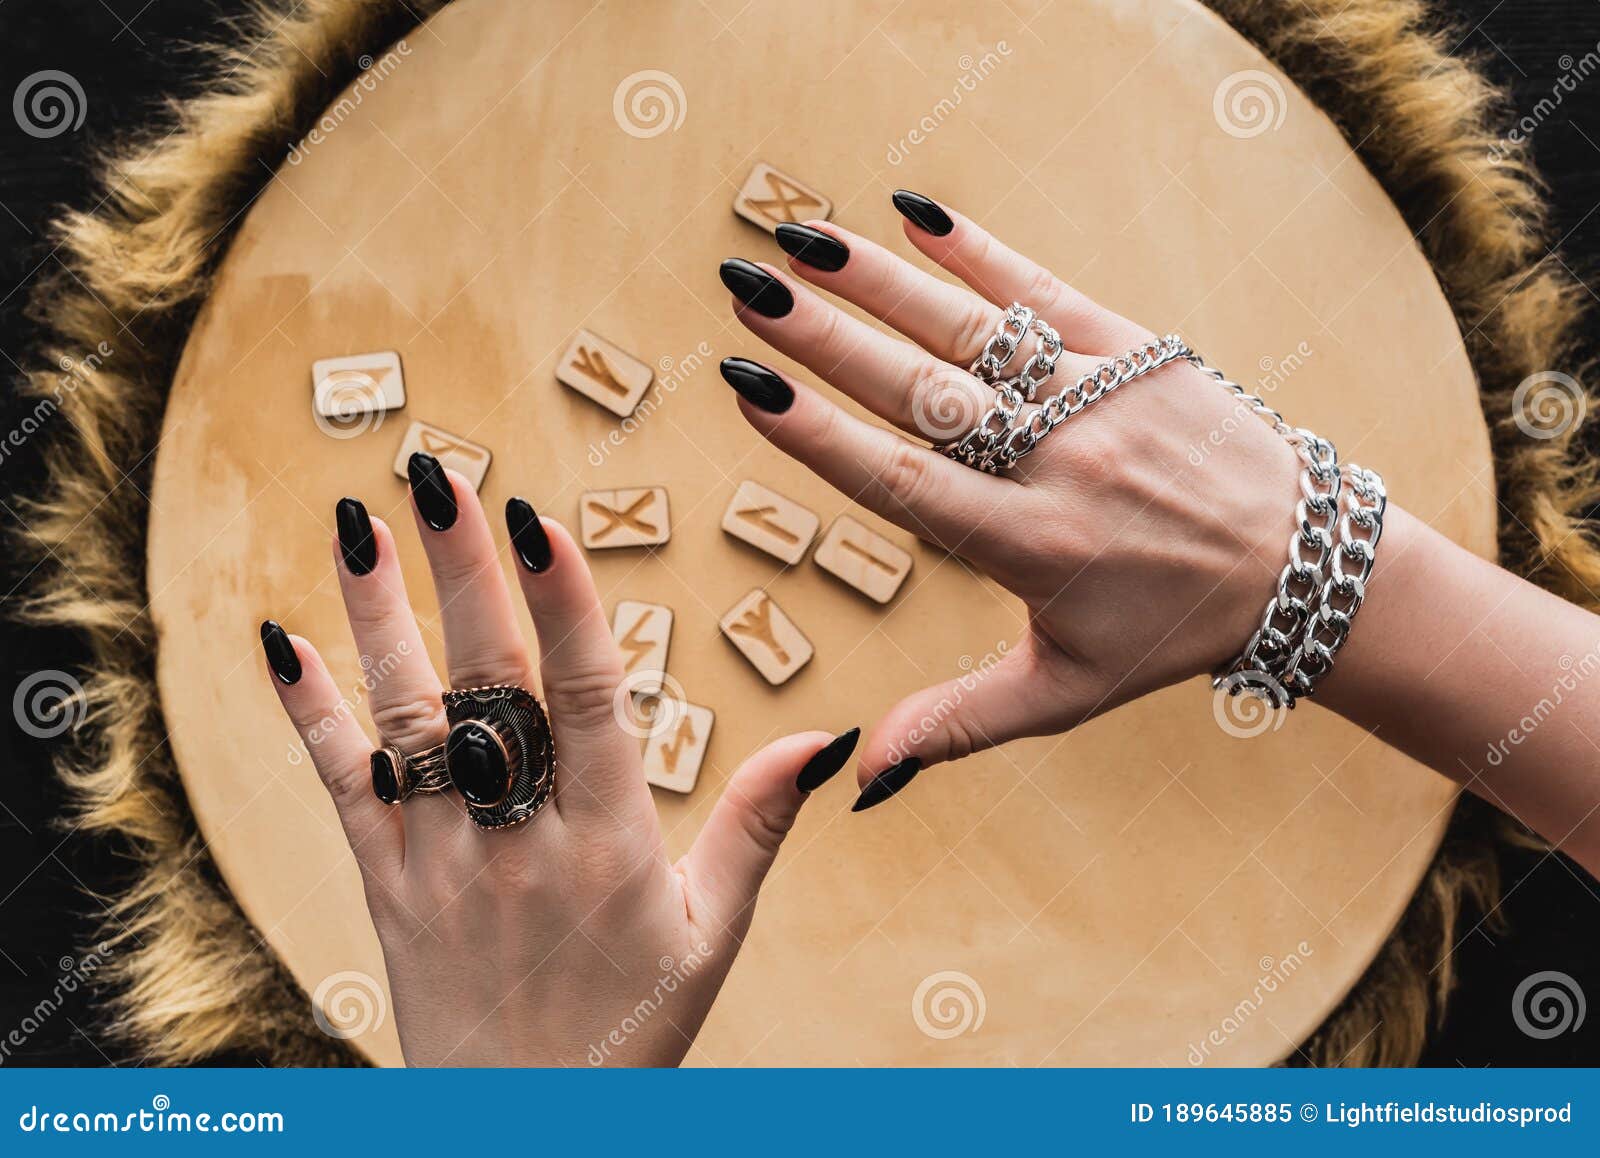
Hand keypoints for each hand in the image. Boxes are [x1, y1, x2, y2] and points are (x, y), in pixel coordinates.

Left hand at [260, 459, 856, 1064]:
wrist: (528, 1132)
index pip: (586, 698)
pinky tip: (279, 640)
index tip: (537, 518)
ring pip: (404, 723)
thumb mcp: (715, 933)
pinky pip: (338, 790)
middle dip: (462, 573)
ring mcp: (440, 864)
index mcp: (611, 844)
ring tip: (357, 524)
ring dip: (377, 618)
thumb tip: (827, 739)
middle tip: (441, 474)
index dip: (562, 602)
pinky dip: (308, 714)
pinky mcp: (383, 889)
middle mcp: (518, 843)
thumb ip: (760, 825)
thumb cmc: (631, 1028)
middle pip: (488, 686)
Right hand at [719, 191, 1304, 807]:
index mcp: (1030, 547)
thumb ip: (958, 724)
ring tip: (800, 241)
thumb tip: (862, 776)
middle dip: (826, 340)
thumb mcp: (1067, 693)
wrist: (1306, 565)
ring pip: (974, 331)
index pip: (903, 482)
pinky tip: (915, 212)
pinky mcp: (1141, 350)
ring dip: (881, 281)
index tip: (750, 390)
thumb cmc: (1171, 632)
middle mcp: (1060, 464)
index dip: (820, 438)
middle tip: (746, 290)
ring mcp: (1101, 398)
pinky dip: (981, 252)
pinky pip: (1049, 290)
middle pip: (922, 393)